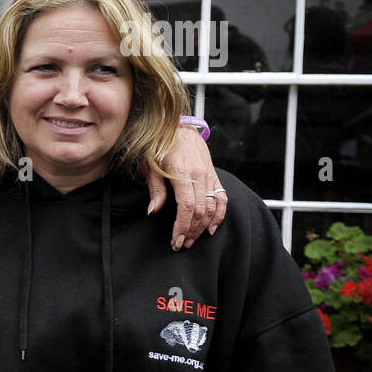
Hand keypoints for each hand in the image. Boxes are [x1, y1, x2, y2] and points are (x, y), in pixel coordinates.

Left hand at [146, 125, 226, 249]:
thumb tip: (153, 211)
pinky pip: (222, 197)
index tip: (176, 241)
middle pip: (201, 210)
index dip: (182, 227)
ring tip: (192, 239)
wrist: (178, 127)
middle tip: (181, 244)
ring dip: (203, 226)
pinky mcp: (214, 175)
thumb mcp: (149, 165)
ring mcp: (209, 175)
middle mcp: (199, 174)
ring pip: (212, 206)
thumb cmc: (158, 145)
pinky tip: (212, 227)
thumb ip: (155, 189)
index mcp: (182, 173)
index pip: (187, 207)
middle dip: (191, 231)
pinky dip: (220, 214)